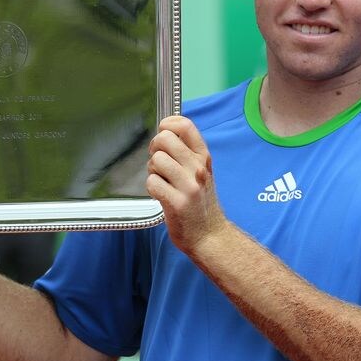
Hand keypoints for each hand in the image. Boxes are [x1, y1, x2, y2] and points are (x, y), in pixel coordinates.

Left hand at [146, 116, 227, 253]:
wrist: (209, 235)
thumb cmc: (201, 203)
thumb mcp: (202, 172)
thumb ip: (187, 153)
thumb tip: (164, 133)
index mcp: (203, 157)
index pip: (184, 125)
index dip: (167, 125)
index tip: (163, 135)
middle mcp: (198, 168)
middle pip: (164, 139)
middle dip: (155, 148)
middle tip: (158, 162)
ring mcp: (188, 185)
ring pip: (156, 160)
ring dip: (152, 171)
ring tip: (162, 181)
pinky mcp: (177, 202)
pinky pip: (152, 183)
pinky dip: (151, 189)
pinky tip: (161, 195)